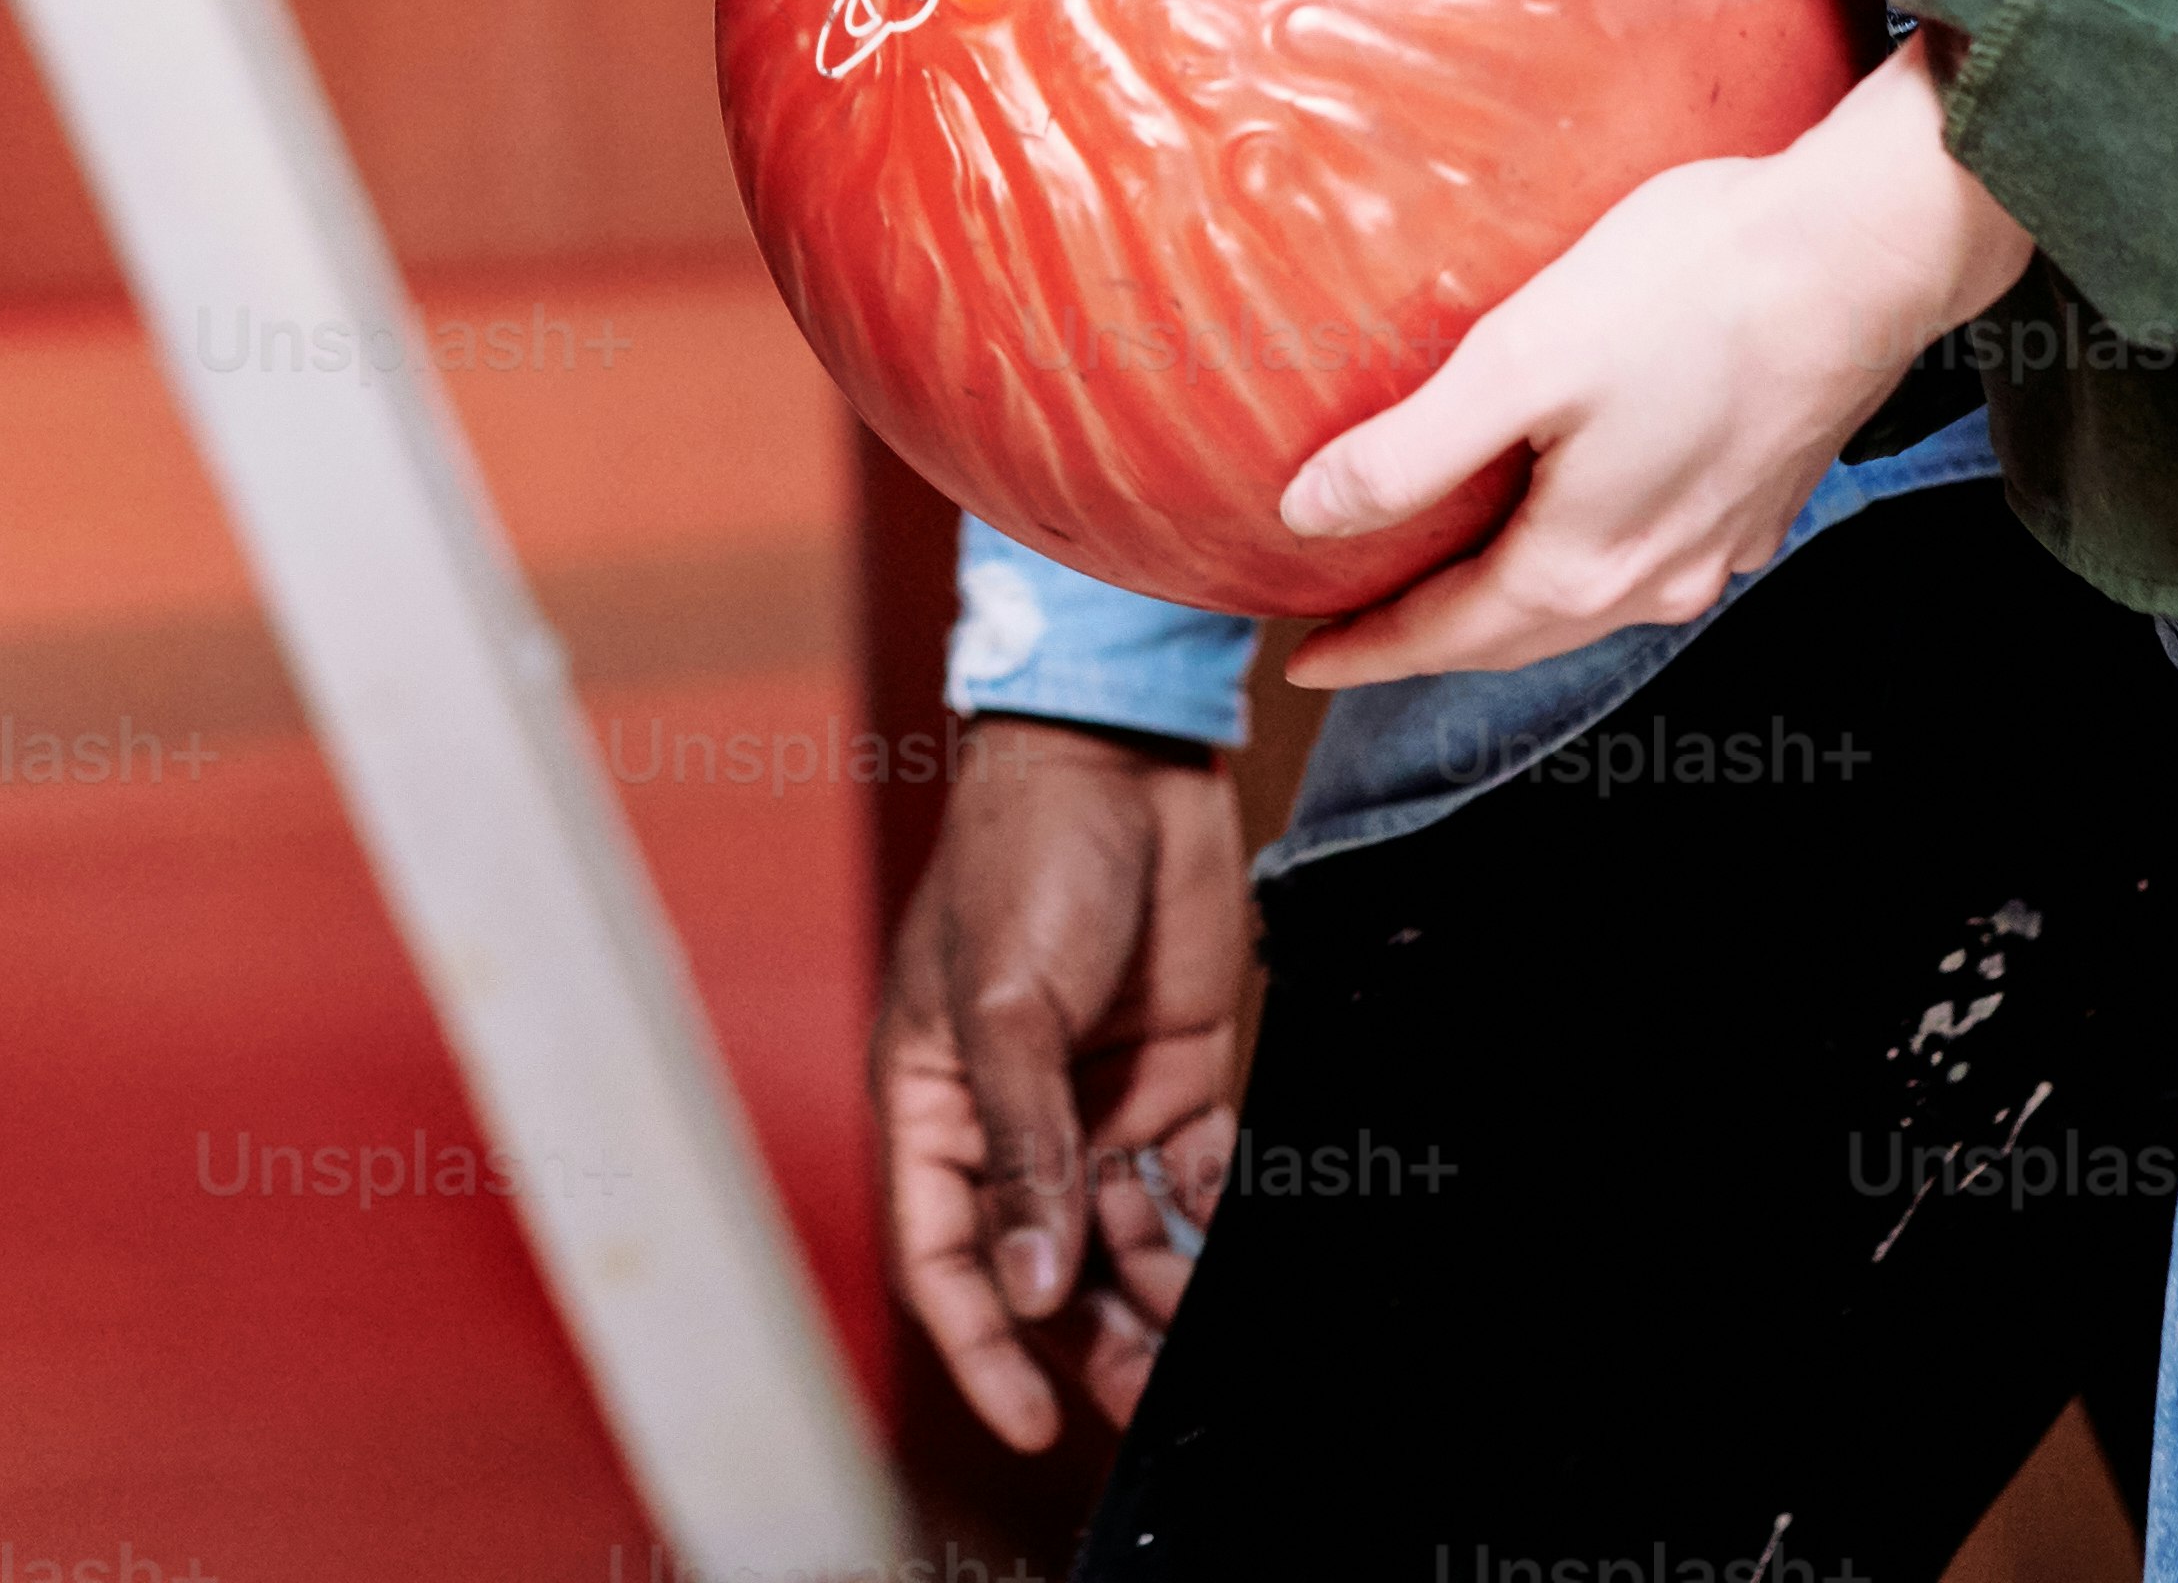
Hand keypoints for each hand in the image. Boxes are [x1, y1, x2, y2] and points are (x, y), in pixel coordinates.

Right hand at [881, 713, 1248, 1448]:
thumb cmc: (1024, 858)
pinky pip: (1194, 1185)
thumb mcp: (1006, 1006)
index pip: (946, 1257)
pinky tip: (1242, 1270)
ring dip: (1159, 1298)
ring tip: (1202, 1357)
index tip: (1035, 1424)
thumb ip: (1023, 1150)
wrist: (1122, 754)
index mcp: (936, 1102)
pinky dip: (1213, 1230)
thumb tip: (1032, 1285)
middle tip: (1149, 1405)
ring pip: (1124, 1238)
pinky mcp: (1173, 1076)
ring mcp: (1095, 1101)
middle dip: (1091, 1340)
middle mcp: (1014, 1118)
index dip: (984, 1348)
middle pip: (1046, 1265)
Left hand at [1265, 42, 2028, 685]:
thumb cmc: (1687, 288)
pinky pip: (1648, 558)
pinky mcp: (1761, 496)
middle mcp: (1659, 580)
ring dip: (1510, 606)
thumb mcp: (1516, 363)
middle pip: (1516, 635)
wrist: (1863, 251)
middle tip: (1357, 632)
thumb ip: (1408, 453)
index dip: (1366, 651)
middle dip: (1431, 640)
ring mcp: (1722, 545)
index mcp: (1583, 563)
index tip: (1302, 662)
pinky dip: (1583, 558)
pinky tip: (1573, 518)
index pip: (1446, 636)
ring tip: (1451, 580)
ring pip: (1587, 602)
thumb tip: (1308, 518)